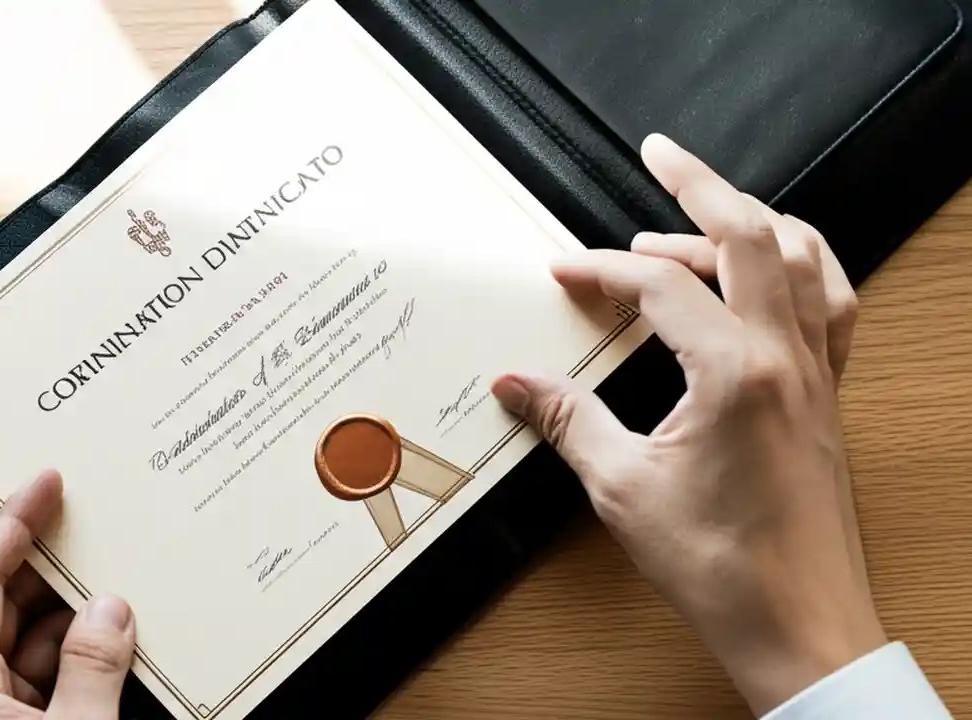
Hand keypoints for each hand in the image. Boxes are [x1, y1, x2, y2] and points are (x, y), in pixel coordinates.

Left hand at [0, 470, 136, 718]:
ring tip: (123, 596)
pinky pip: (42, 682)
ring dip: (74, 623)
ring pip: (28, 648)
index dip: (14, 525)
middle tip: (92, 531)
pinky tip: (116, 648)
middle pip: (2, 609)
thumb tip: (110, 612)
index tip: (44, 486)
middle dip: (53, 572)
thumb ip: (93, 668)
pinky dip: (76, 661)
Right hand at [492, 134, 883, 714]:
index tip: (565, 272)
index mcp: (731, 372)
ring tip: (706, 211)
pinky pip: (832, 302)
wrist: (798, 624)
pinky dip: (806, 266)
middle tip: (661, 153)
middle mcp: (784, 358)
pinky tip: (776, 270)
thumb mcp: (621, 486)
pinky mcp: (826, 395)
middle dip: (700, 183)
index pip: (658, 284)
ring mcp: (815, 373)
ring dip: (753, 221)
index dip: (601, 269)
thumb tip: (518, 383)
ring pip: (803, 256)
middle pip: (750, 233)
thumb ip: (567, 420)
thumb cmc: (722, 567)